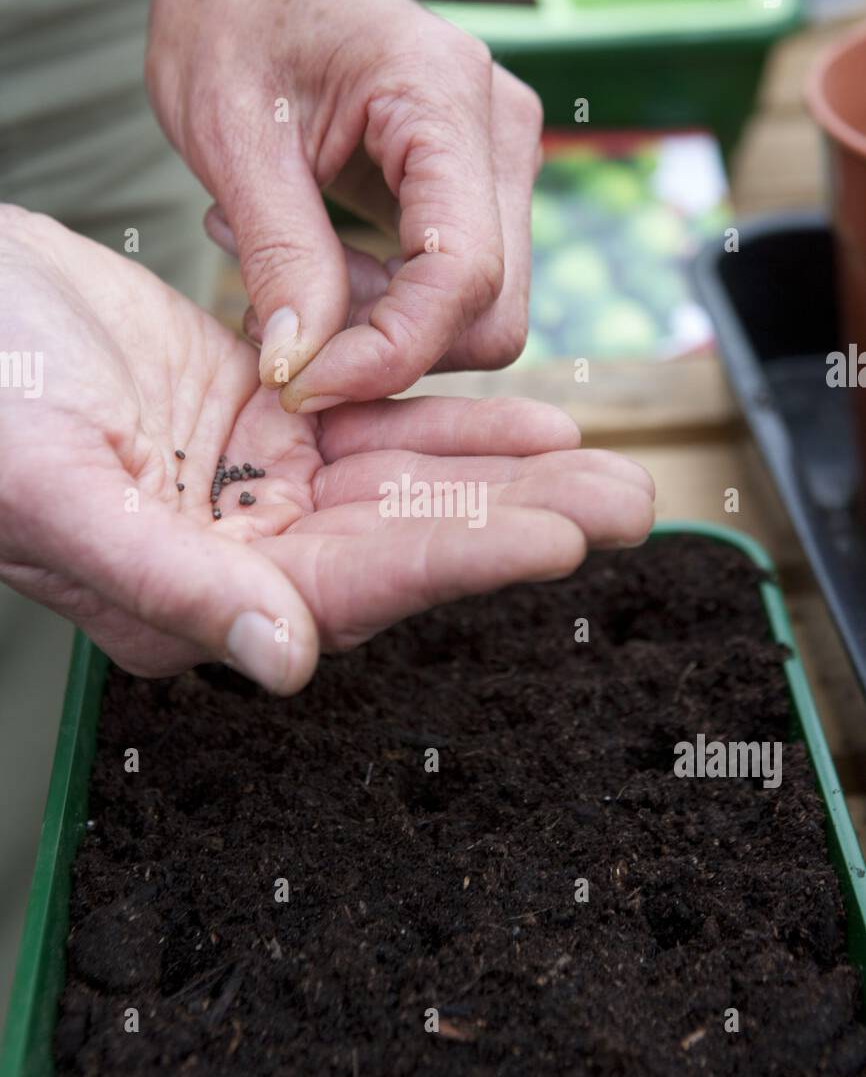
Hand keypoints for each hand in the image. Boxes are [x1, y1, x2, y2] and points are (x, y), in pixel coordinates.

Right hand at [0, 210, 653, 692]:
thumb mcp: (51, 489)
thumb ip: (170, 583)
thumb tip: (284, 662)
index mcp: (188, 595)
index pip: (349, 587)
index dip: (455, 559)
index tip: (556, 538)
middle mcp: (237, 551)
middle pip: (402, 538)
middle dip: (514, 518)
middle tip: (627, 503)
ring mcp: (254, 484)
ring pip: (402, 478)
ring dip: (502, 467)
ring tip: (602, 459)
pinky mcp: (259, 414)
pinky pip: (373, 419)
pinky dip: (446, 416)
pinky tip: (522, 416)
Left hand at [146, 0, 543, 411]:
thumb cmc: (235, 18)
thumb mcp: (230, 136)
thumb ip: (281, 256)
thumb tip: (303, 370)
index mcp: (444, 101)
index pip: (463, 276)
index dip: (389, 354)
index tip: (301, 386)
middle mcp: (501, 137)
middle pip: (490, 314)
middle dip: (386, 349)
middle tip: (281, 315)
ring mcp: (500, 167)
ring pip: (475, 315)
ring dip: (376, 328)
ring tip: (280, 268)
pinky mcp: (479, 193)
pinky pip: (451, 292)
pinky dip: (381, 305)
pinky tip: (311, 258)